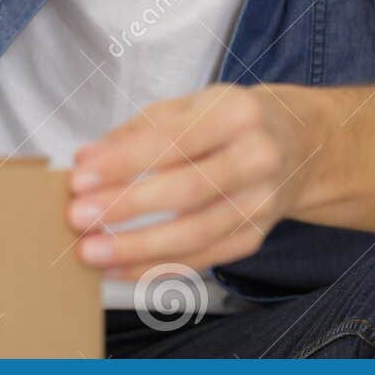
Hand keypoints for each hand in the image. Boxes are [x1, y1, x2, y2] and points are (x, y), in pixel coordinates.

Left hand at [67, 84, 309, 279]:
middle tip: (77, 218)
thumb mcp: (188, 106)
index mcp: (237, 113)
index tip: (79, 177)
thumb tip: (85, 160)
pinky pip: (202, 259)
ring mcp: (261, 203)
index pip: (173, 141)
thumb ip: (136, 131)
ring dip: (136, 248)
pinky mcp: (256, 237)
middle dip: (126, 207)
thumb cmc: (226, 121)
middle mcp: (257, 158)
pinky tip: (119, 269)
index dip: (123, 162)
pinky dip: (157, 268)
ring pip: (195, 234)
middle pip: (187, 191)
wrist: (297, 145)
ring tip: (90, 253)